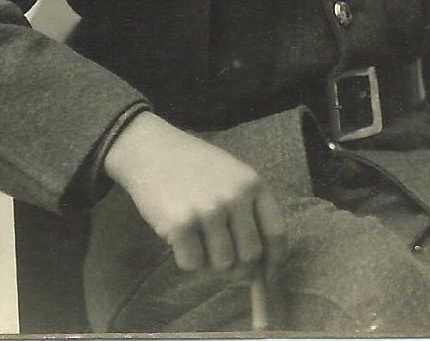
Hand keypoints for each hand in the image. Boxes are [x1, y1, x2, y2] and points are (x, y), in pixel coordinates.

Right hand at [103, 111, 287, 278]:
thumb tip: (259, 266)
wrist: (152, 151)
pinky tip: (180, 239)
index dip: (274, 261)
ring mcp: (209, 211)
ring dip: (209, 263)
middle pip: (250, 255)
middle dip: (239, 267)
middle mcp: (236, 197)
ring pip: (222, 264)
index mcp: (255, 185)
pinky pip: (193, 264)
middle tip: (222, 261)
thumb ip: (249, 213)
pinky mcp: (181, 224)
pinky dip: (187, 260)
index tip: (266, 277)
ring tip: (198, 241)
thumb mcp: (233, 178)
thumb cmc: (196, 168)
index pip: (276, 233)